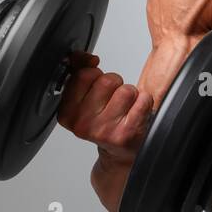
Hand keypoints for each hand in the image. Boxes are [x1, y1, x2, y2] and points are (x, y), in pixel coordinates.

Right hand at [55, 51, 153, 211]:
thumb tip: (85, 57)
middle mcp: (83, 125)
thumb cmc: (103, 123)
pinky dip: (144, 103)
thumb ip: (79, 70)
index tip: (96, 90)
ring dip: (130, 94)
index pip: (83, 75)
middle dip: (114, 85)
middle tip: (113, 102)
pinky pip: (143, 99)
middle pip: (107, 80)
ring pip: (126, 89)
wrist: (120, 155)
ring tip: (125, 109)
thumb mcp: (84, 99)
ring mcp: (105, 130)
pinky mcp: (127, 133)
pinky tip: (136, 115)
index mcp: (67, 115)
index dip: (95, 77)